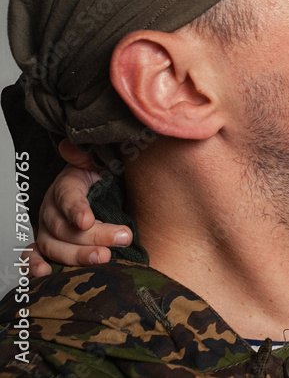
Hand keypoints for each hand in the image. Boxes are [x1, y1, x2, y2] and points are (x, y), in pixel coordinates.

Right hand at [30, 141, 132, 275]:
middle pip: (64, 226)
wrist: (110, 190)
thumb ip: (90, 155)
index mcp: (68, 184)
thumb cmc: (109, 178)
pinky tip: (45, 273)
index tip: (87, 220)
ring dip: (76, 255)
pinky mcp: (49, 244)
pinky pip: (34, 256)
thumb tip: (71, 146)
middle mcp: (53, 207)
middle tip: (122, 239)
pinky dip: (35, 265)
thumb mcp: (106, 161)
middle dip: (93, 237)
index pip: (67, 196)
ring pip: (53, 245)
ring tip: (104, 258)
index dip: (75, 209)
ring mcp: (49, 228)